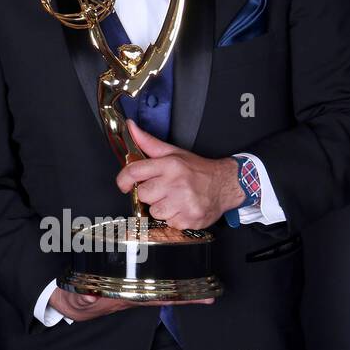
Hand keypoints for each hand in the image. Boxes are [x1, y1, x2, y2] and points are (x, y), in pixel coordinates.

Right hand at [48, 286, 213, 322]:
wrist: (70, 303)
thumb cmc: (78, 300)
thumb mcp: (78, 298)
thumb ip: (84, 296)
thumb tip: (92, 294)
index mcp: (127, 297)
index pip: (158, 296)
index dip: (180, 296)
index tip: (202, 298)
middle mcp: (134, 294)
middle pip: (166, 292)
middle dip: (188, 292)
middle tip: (210, 289)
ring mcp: (132, 288)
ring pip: (161, 286)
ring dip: (179, 284)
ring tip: (199, 279)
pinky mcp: (127, 282)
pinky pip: (150, 279)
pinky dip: (164, 276)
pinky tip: (172, 271)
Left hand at [116, 119, 242, 229]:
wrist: (225, 184)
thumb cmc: (197, 169)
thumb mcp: (173, 152)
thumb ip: (148, 142)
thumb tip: (130, 127)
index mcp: (170, 165)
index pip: (134, 172)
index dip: (123, 179)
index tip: (124, 184)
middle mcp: (177, 183)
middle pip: (143, 194)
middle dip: (150, 193)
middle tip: (163, 189)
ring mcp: (185, 203)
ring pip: (154, 211)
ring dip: (162, 208)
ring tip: (174, 199)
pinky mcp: (190, 219)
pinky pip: (168, 223)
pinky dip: (174, 218)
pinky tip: (183, 208)